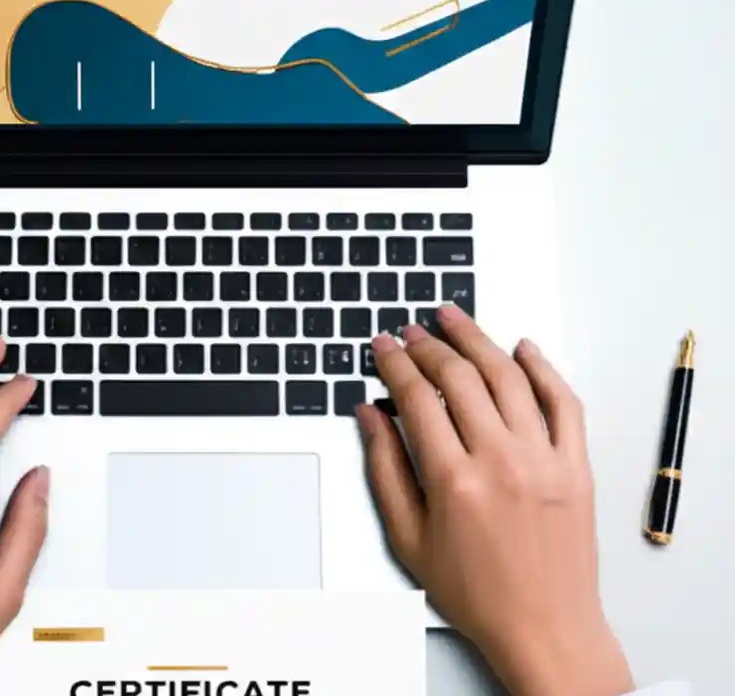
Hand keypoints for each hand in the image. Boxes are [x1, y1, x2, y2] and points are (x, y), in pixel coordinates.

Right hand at [357, 305, 633, 695]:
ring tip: (454, 319)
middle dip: (429, 345)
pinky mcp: (576, 465)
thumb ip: (385, 470)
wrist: (544, 626)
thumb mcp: (408, 537)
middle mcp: (501, 461)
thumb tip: (370, 417)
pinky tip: (524, 348)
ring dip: (478, 340)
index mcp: (453, 480)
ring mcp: (544, 459)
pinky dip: (543, 368)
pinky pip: (564, 401)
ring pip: (509, 376)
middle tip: (412, 331)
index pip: (418, 397)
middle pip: (461, 376)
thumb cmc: (476, 592)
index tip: (384, 346)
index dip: (396, 363)